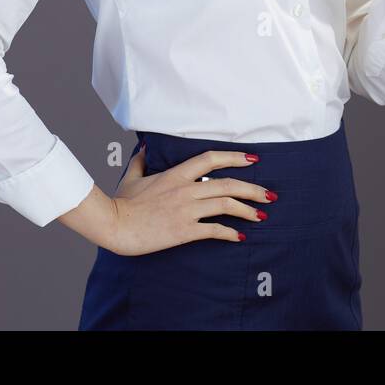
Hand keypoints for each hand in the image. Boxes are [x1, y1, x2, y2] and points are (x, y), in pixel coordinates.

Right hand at [107, 144, 274, 255]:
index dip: (235, 157)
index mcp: (176, 174)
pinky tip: (240, 237)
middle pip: (228, 184)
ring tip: (261, 215)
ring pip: (226, 205)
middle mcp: (186, 189)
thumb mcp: (132, 177)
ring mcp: (186, 210)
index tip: (253, 159)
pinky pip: (214, 230)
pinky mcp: (184, 230)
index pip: (211, 159)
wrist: (114, 225)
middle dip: (253, 189)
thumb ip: (141, 161)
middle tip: (270, 195)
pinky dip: (230, 233)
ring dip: (248, 210)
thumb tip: (143, 148)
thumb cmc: (121, 202)